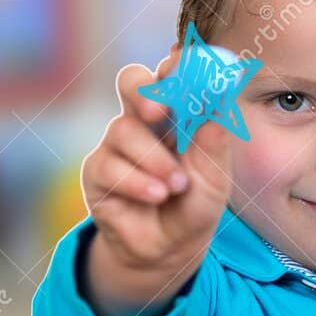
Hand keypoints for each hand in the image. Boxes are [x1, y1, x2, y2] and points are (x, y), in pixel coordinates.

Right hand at [80, 47, 233, 315]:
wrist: (169, 250)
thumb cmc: (194, 205)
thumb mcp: (215, 178)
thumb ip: (214, 143)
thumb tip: (217, 107)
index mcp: (176, 113)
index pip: (171, 75)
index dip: (177, 65)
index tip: (189, 68)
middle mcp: (144, 121)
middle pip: (131, 81)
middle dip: (143, 90)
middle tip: (158, 111)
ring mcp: (117, 144)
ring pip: (123, 129)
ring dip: (154, 159)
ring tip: (176, 186)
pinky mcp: (97, 171)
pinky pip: (110, 165)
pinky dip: (138, 182)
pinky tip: (156, 196)